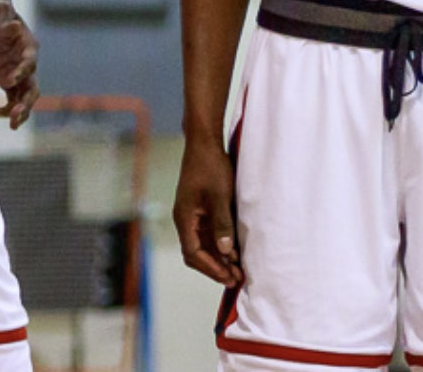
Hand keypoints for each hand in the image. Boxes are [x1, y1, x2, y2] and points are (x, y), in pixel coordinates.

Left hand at [0, 0, 38, 128]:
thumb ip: (4, 21)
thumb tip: (13, 27)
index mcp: (29, 46)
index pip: (30, 63)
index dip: (22, 72)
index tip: (10, 80)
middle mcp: (27, 62)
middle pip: (32, 86)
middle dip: (27, 101)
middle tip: (17, 113)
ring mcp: (18, 73)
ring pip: (24, 97)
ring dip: (20, 111)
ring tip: (12, 124)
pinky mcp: (8, 79)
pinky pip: (12, 98)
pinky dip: (8, 108)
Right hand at [172, 140, 241, 286]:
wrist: (204, 143)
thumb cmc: (210, 166)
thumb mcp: (220, 196)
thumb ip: (222, 224)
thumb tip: (225, 252)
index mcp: (184, 218)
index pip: (193, 253)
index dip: (211, 268)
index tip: (228, 276)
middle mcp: (185, 220)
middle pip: (196, 253)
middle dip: (215, 268)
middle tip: (236, 279)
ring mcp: (192, 216)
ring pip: (203, 246)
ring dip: (219, 258)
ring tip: (238, 270)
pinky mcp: (200, 210)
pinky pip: (208, 235)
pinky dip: (220, 246)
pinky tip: (234, 252)